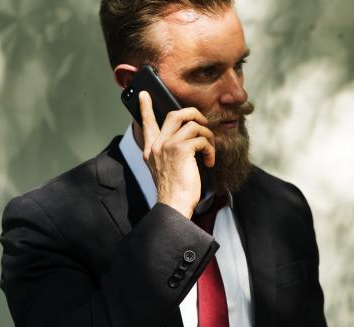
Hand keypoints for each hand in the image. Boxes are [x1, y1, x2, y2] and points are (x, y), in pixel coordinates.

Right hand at [138, 90, 215, 218]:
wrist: (174, 204)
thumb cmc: (174, 191)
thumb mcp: (166, 169)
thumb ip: (169, 152)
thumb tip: (188, 138)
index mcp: (150, 150)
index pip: (146, 124)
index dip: (145, 108)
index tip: (143, 95)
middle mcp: (156, 145)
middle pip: (175, 114)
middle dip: (194, 114)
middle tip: (203, 123)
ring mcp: (167, 145)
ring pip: (194, 125)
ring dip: (208, 137)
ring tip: (209, 152)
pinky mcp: (181, 149)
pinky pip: (202, 139)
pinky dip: (210, 149)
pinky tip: (209, 161)